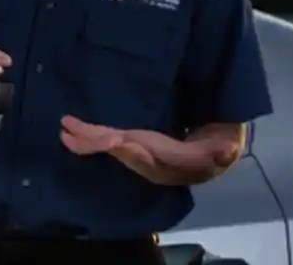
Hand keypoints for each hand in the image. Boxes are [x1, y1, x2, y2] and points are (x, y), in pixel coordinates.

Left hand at [59, 116, 238, 170]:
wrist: (206, 163)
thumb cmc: (211, 153)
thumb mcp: (220, 151)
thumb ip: (221, 151)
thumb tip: (228, 150)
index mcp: (166, 161)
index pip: (146, 157)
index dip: (132, 150)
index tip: (117, 140)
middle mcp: (145, 158)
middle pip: (117, 151)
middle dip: (94, 143)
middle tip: (70, 133)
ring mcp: (135, 152)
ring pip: (106, 147)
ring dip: (84, 140)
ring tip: (64, 129)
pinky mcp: (130, 145)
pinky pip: (105, 141)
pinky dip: (87, 137)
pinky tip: (69, 130)